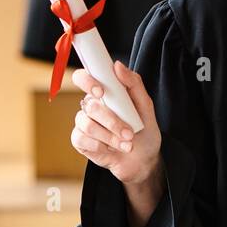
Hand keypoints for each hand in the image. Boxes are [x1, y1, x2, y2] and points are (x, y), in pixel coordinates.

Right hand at [70, 60, 162, 186]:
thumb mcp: (146, 106)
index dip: (87, 81)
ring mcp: (83, 122)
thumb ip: (134, 83)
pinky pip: (81, 139)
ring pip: (88, 124)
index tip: (100, 92)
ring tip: (127, 143)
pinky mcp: (80, 140)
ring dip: (111, 136)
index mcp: (103, 92)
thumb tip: (117, 65)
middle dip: (111, 121)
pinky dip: (100, 146)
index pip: (83, 77)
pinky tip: (111, 150)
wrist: (142, 161)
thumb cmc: (144, 131)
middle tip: (128, 131)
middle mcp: (90, 105)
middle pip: (90, 105)